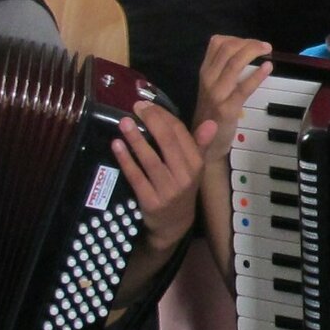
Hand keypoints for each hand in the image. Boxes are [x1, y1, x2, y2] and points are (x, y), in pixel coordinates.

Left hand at [113, 100, 214, 250]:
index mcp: (196, 164)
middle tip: (135, 107)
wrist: (174, 225)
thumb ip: (200, 144)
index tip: (147, 105)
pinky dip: (126, 160)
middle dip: (151, 121)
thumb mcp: (195, 168)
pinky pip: (136, 177)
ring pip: (150, 159)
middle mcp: (185, 176)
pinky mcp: (150, 201)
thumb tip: (213, 123)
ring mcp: (167, 190)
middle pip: (167, 142)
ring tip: (123, 122)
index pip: (180, 133)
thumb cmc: (182, 189)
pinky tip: (117, 145)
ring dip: (136, 139)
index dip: (163, 116)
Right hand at [193, 35, 274, 159]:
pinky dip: (257, 75)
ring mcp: (217, 93)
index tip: (252, 43)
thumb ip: (222, 71)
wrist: (204, 145)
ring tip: (267, 50)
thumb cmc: (211, 115)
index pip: (217, 43)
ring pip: (234, 63)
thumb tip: (243, 52)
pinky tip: (268, 67)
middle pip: (227, 49)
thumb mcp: (212, 88)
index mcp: (204, 72)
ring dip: (253, 52)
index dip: (238, 38)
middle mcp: (208, 79)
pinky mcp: (227, 108)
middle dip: (249, 43)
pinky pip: (243, 87)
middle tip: (265, 46)